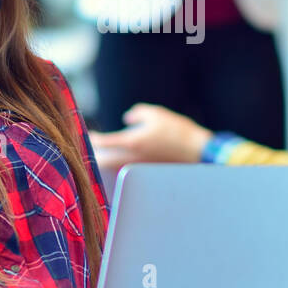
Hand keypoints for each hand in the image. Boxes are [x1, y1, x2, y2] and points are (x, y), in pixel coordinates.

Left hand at [89, 103, 211, 168]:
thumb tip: (127, 119)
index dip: (93, 138)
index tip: (89, 134)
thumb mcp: (157, 114)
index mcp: (132, 142)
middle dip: (94, 155)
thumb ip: (137, 114)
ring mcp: (139, 168)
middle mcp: (132, 158)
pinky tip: (121, 162)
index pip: (104, 142)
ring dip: (105, 163)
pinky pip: (126, 172)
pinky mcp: (147, 173)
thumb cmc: (178, 130)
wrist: (198, 152)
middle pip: (103, 162)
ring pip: (113, 169)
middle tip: (91, 148)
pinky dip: (119, 168)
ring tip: (102, 155)